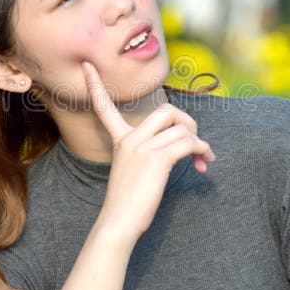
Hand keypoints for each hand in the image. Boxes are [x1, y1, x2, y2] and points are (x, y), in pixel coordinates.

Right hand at [81, 61, 215, 242]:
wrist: (119, 222)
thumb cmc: (128, 203)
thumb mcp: (131, 170)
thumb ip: (145, 152)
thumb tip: (176, 145)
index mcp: (121, 140)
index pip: (105, 107)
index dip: (95, 86)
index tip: (86, 66)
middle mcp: (130, 139)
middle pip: (166, 110)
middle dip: (188, 123)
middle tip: (194, 142)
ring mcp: (142, 148)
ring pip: (182, 129)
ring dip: (200, 143)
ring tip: (203, 159)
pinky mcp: (157, 160)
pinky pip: (188, 143)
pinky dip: (202, 150)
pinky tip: (202, 163)